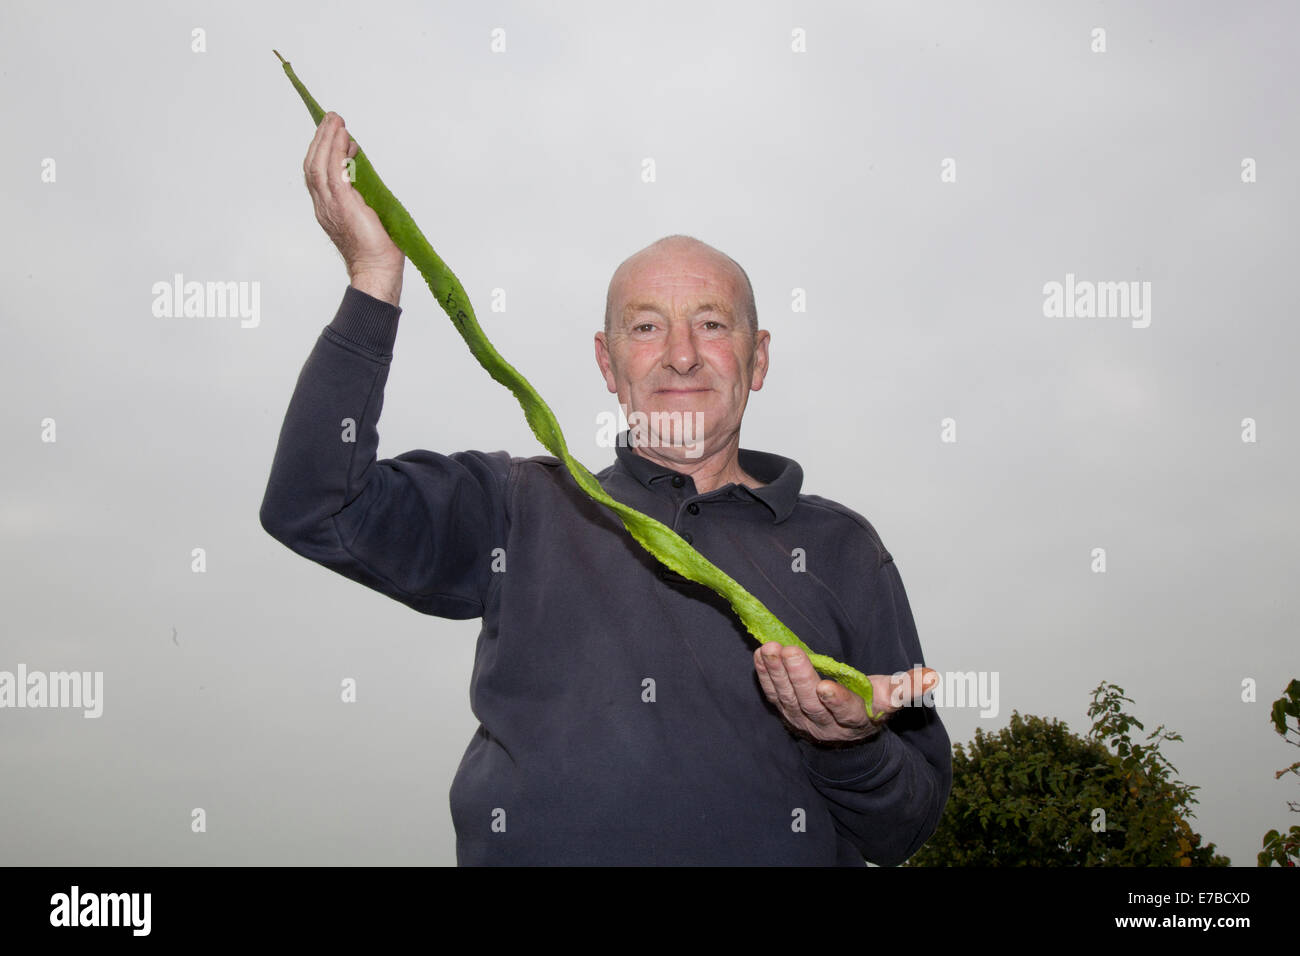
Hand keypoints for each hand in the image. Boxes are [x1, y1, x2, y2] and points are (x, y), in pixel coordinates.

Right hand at [302, 112, 404, 302]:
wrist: (378, 270)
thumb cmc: (376, 249)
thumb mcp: (365, 214)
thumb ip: (359, 194)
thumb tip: (361, 170)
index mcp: (326, 209)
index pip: (315, 173)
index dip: (321, 150)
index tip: (332, 133)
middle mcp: (323, 206)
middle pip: (312, 164)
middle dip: (321, 138)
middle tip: (332, 118)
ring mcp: (330, 206)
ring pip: (319, 164)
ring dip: (327, 139)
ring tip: (336, 121)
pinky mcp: (343, 205)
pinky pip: (334, 172)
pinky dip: (337, 151)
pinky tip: (345, 138)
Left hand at [754, 644, 937, 744]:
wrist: (846, 730)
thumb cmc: (871, 704)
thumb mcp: (891, 697)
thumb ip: (908, 687)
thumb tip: (932, 677)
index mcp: (857, 720)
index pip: (846, 713)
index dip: (836, 702)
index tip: (825, 687)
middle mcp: (827, 725)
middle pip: (810, 703)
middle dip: (799, 677)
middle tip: (790, 652)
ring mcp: (803, 720)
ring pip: (788, 699)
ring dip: (777, 674)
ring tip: (771, 649)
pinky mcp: (786, 711)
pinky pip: (773, 694)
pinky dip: (765, 676)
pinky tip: (761, 656)